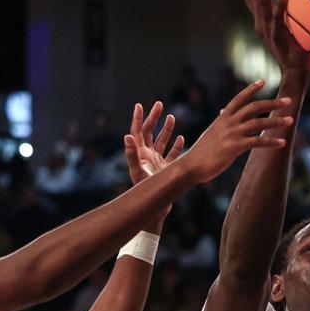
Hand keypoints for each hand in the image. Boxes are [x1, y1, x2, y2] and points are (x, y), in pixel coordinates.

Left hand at [123, 101, 185, 228]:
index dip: (138, 118)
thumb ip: (131, 154)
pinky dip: (177, 146)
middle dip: (154, 118)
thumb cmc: (144, 190)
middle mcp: (147, 155)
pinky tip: (182, 138)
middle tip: (159, 104)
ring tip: (172, 117)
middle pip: (150, 132)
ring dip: (167, 129)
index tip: (139, 105)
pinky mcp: (167, 169)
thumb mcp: (137, 171)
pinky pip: (173, 154)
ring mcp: (158, 161)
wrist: (154, 206)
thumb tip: (127, 136)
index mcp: (139, 153)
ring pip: (162, 141)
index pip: (137, 131)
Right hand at [183, 81, 295, 181]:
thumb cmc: (203, 151)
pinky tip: (282, 143)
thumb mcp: (212, 132)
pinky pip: (257, 142)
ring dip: (276, 121)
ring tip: (291, 121)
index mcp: (223, 117)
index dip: (251, 89)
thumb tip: (223, 113)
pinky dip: (271, 142)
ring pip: (259, 123)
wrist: (192, 165)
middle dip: (272, 102)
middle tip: (288, 100)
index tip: (263, 81)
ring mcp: (232, 133)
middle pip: (254, 107)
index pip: (239, 98)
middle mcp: (229, 122)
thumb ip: (221, 122)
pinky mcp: (235, 147)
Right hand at [244, 0, 309, 77]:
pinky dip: (282, 4)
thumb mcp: (291, 29)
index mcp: (262, 23)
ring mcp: (269, 30)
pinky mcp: (279, 37)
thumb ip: (290, 15)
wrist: (296, 73)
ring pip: (262, 2)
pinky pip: (279, 17)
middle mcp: (262, 25)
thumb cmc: (298, 51)